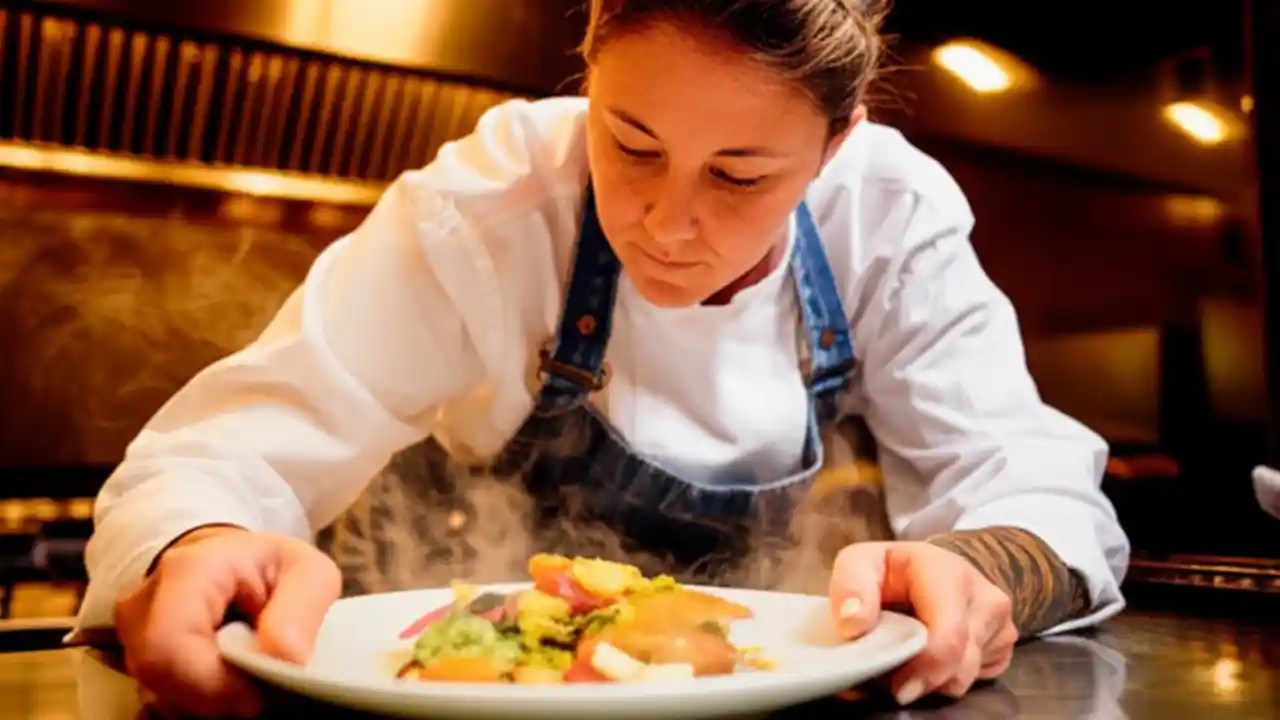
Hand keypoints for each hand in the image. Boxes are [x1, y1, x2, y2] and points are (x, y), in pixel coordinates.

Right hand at [113, 527, 341, 717]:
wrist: (239, 564)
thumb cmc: (275, 568)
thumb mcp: (309, 573)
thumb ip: (302, 609)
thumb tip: (286, 657)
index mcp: (188, 570)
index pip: (168, 647)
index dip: (209, 685)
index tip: (254, 698)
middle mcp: (145, 601)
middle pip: (157, 677)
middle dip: (210, 698)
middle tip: (254, 692)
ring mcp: (132, 633)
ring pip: (154, 693)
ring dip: (204, 702)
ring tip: (243, 680)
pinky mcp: (135, 658)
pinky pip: (157, 697)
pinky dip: (195, 702)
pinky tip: (223, 685)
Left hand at [827, 541, 1017, 705]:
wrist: (934, 568)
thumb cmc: (892, 570)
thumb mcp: (861, 562)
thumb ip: (851, 588)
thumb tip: (853, 627)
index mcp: (948, 572)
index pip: (949, 636)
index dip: (925, 669)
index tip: (898, 690)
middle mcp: (985, 596)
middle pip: (960, 664)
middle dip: (924, 680)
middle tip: (893, 682)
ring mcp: (1002, 622)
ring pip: (968, 675)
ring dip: (934, 680)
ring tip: (908, 663)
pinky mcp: (1005, 644)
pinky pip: (978, 677)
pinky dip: (948, 677)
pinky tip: (930, 658)